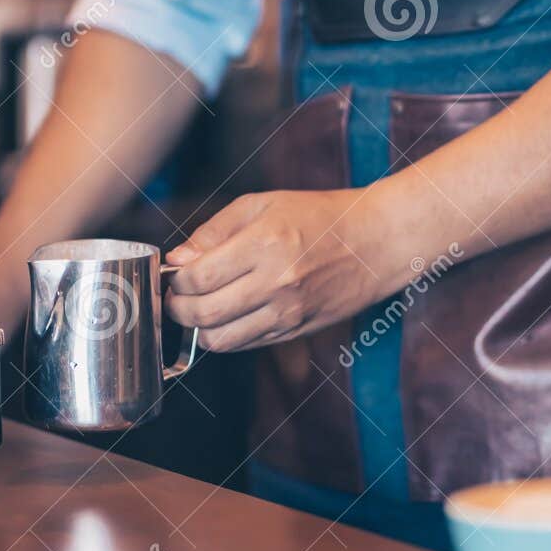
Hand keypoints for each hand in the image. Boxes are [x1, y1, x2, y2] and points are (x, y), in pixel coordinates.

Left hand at [165, 189, 403, 352]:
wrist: (375, 243)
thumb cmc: (318, 216)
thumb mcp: (262, 205)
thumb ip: (214, 231)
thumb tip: (177, 259)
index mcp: (264, 245)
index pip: (198, 278)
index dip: (175, 281)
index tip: (174, 274)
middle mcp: (276, 283)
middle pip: (204, 314)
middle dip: (177, 309)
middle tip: (175, 298)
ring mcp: (287, 312)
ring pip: (221, 340)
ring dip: (198, 328)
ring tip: (197, 309)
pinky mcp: (296, 330)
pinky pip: (246, 345)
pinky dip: (226, 335)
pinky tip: (226, 315)